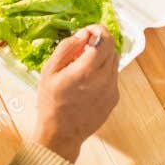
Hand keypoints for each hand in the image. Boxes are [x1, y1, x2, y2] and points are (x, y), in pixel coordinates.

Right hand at [34, 26, 119, 164]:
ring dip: (102, 57)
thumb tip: (84, 34)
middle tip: (84, 48)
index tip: (89, 31)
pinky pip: (113, 76)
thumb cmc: (51, 102)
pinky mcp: (114, 98)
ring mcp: (112, 90)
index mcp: (86, 71)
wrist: (61, 134)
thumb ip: (67, 48)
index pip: (105, 39)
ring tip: (84, 66)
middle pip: (112, 48)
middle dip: (100, 42)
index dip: (98, 30)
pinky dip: (104, 72)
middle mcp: (103, 80)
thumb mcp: (49, 71)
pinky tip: (88, 81)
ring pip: (114, 62)